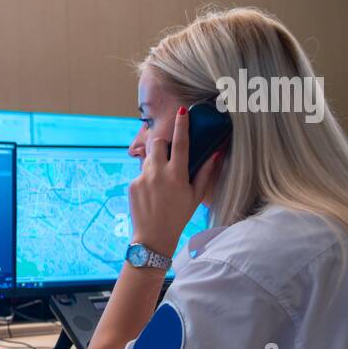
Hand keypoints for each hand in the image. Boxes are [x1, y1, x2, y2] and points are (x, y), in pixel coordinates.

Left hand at [128, 106, 221, 256]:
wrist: (153, 237)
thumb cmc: (179, 217)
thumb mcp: (196, 196)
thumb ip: (206, 173)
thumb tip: (216, 153)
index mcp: (176, 174)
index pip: (180, 142)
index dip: (182, 124)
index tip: (182, 111)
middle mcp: (157, 173)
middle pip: (157, 143)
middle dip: (163, 144)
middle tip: (169, 155)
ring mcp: (142, 178)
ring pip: (148, 159)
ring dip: (156, 163)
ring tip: (162, 183)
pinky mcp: (131, 185)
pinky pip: (141, 174)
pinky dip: (147, 179)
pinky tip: (152, 195)